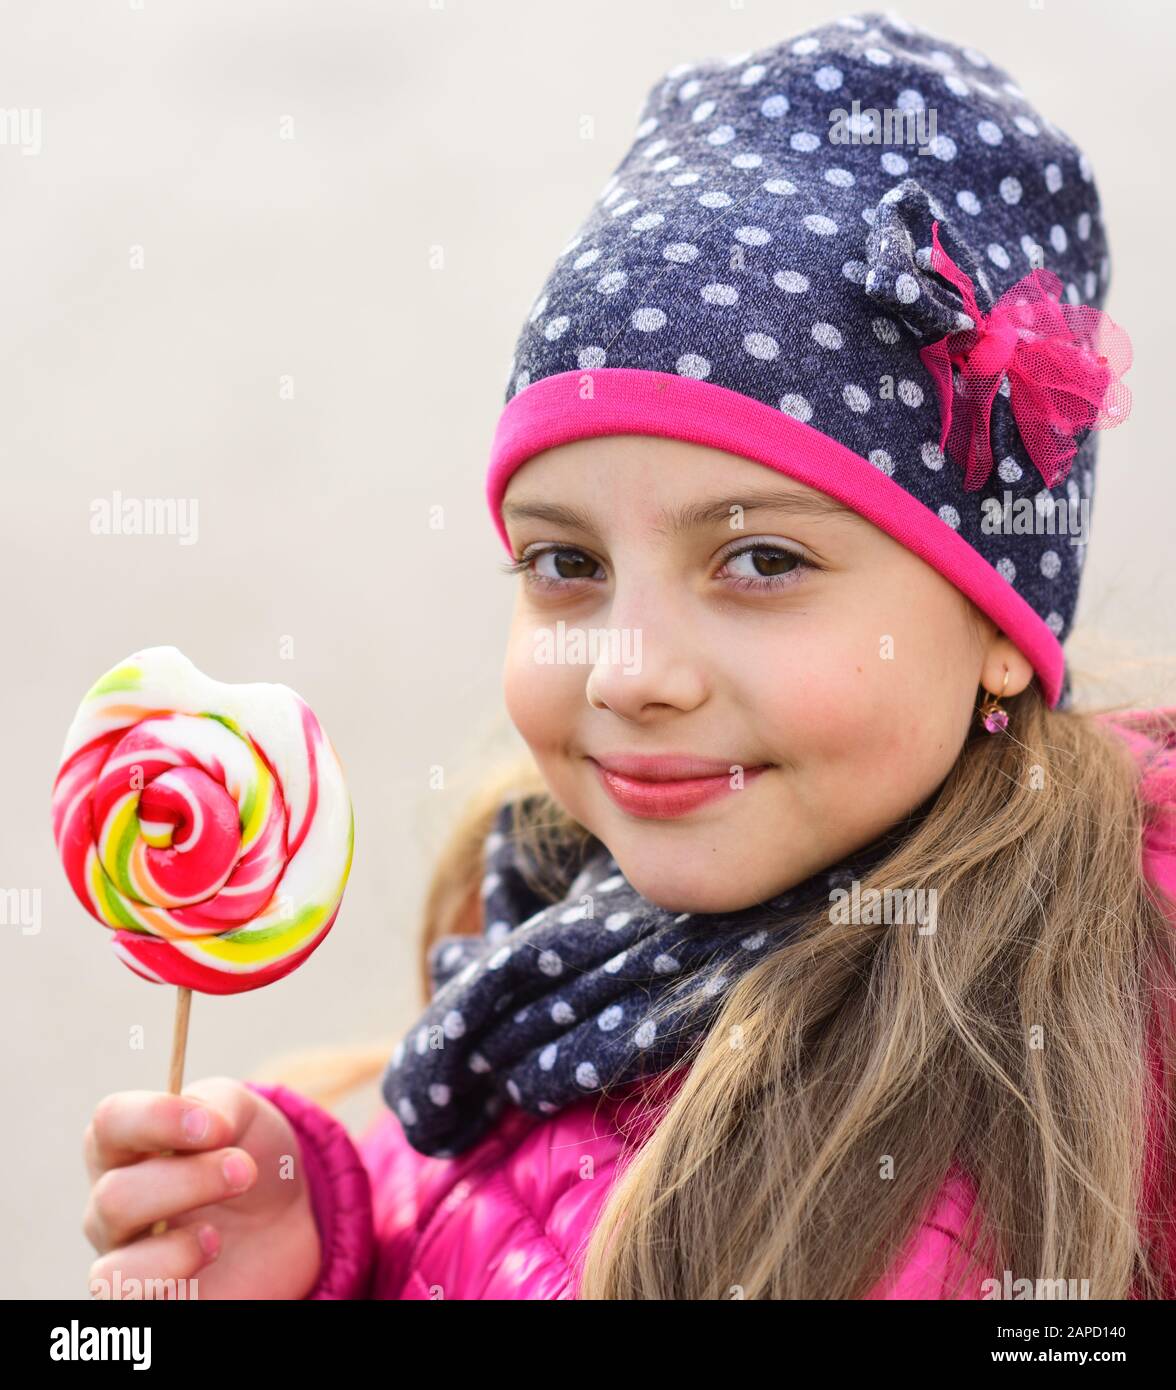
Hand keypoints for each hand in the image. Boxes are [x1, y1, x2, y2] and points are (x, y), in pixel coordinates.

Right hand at [83, 1075, 320, 1298]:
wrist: (284, 1216)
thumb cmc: (248, 1153)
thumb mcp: (244, 1114)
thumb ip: (217, 1103)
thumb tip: (200, 1121)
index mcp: (128, 1144)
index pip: (110, 1122)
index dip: (158, 1118)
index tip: (216, 1126)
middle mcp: (112, 1205)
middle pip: (115, 1197)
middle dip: (190, 1181)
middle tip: (245, 1170)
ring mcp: (125, 1258)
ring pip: (111, 1270)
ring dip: (173, 1249)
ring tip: (218, 1232)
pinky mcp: (150, 1297)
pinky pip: (132, 1305)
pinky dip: (174, 1276)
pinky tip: (212, 1250)